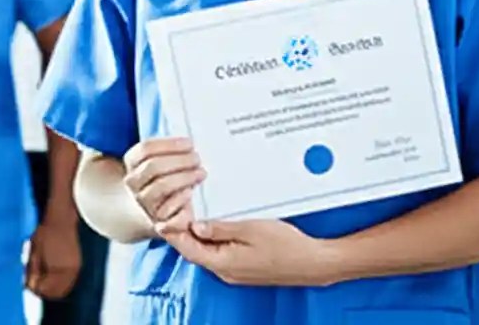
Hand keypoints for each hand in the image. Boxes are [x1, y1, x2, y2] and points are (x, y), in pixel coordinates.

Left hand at [25, 217, 81, 299]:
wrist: (62, 217)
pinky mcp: (77, 265)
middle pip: (55, 293)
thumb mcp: (34, 253)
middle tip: (33, 280)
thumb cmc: (46, 232)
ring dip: (51, 286)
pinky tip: (50, 272)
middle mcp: (70, 273)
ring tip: (41, 275)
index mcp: (60, 270)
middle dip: (43, 289)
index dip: (34, 288)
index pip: (45, 290)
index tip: (27, 281)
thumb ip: (32, 272)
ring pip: (62, 289)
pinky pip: (68, 281)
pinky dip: (58, 281)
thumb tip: (29, 285)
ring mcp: (76, 269)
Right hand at [122, 137, 205, 235]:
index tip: (190, 143)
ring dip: (184, 177)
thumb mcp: (160, 162)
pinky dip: (181, 198)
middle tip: (197, 159)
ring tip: (200, 173)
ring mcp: (144, 202)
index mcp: (132, 162)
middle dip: (180, 160)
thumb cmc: (163, 179)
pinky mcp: (156, 221)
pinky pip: (168, 210)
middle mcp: (133, 182)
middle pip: (153, 167)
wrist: (150, 211)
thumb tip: (190, 146)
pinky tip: (191, 192)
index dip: (170, 144)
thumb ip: (170, 152)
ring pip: (161, 186)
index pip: (145, 149)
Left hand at [162, 219, 338, 287]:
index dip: (174, 231)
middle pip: (194, 250)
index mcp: (223, 263)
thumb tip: (195, 226)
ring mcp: (235, 271)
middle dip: (183, 230)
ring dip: (198, 233)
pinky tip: (215, 223)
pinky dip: (213, 238)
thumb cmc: (286, 246)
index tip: (165, 214)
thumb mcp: (250, 229)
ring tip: (194, 210)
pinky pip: (220, 252)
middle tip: (178, 207)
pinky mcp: (243, 267)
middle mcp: (225, 271)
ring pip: (206, 251)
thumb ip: (220, 229)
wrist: (313, 263)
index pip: (188, 248)